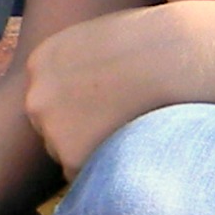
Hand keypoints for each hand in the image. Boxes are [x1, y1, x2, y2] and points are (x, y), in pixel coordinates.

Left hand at [24, 5, 197, 175]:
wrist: (177, 58)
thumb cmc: (155, 43)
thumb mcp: (101, 40)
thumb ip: (81, 65)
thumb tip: (84, 91)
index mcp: (42, 62)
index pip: (51, 97)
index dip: (84, 102)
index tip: (113, 95)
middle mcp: (37, 95)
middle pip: (52, 128)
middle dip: (82, 129)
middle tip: (123, 116)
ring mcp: (50, 128)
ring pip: (68, 153)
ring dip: (96, 148)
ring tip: (132, 126)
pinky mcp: (71, 157)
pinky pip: (86, 174)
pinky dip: (108, 166)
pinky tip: (132, 141)